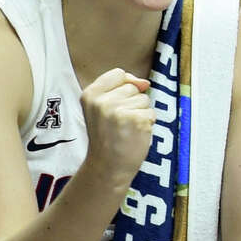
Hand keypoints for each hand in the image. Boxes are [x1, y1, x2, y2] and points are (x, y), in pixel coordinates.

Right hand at [81, 68, 155, 186]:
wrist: (107, 167)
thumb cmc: (108, 137)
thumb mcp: (101, 109)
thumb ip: (120, 89)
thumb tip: (145, 83)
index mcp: (89, 94)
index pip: (118, 73)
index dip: (125, 86)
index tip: (118, 105)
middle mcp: (102, 101)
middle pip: (132, 87)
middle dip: (132, 103)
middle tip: (120, 124)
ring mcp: (119, 110)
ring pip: (144, 99)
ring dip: (141, 114)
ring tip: (128, 129)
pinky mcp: (136, 120)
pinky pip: (151, 113)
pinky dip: (148, 124)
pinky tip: (135, 135)